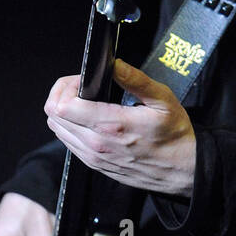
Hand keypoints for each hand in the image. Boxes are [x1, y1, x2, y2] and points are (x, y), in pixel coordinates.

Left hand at [44, 59, 196, 196]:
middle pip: (54, 116)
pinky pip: (68, 142)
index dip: (67, 86)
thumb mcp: (163, 100)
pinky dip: (70, 126)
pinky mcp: (94, 165)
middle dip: (62, 94)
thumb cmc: (175, 134)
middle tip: (82, 86)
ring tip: (85, 100)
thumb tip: (114, 64)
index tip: (83, 79)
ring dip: (64, 110)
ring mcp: (94, 157)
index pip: (63, 106)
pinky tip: (89, 118)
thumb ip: (136, 80)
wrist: (182, 170)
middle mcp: (97, 144)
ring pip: (57, 129)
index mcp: (111, 125)